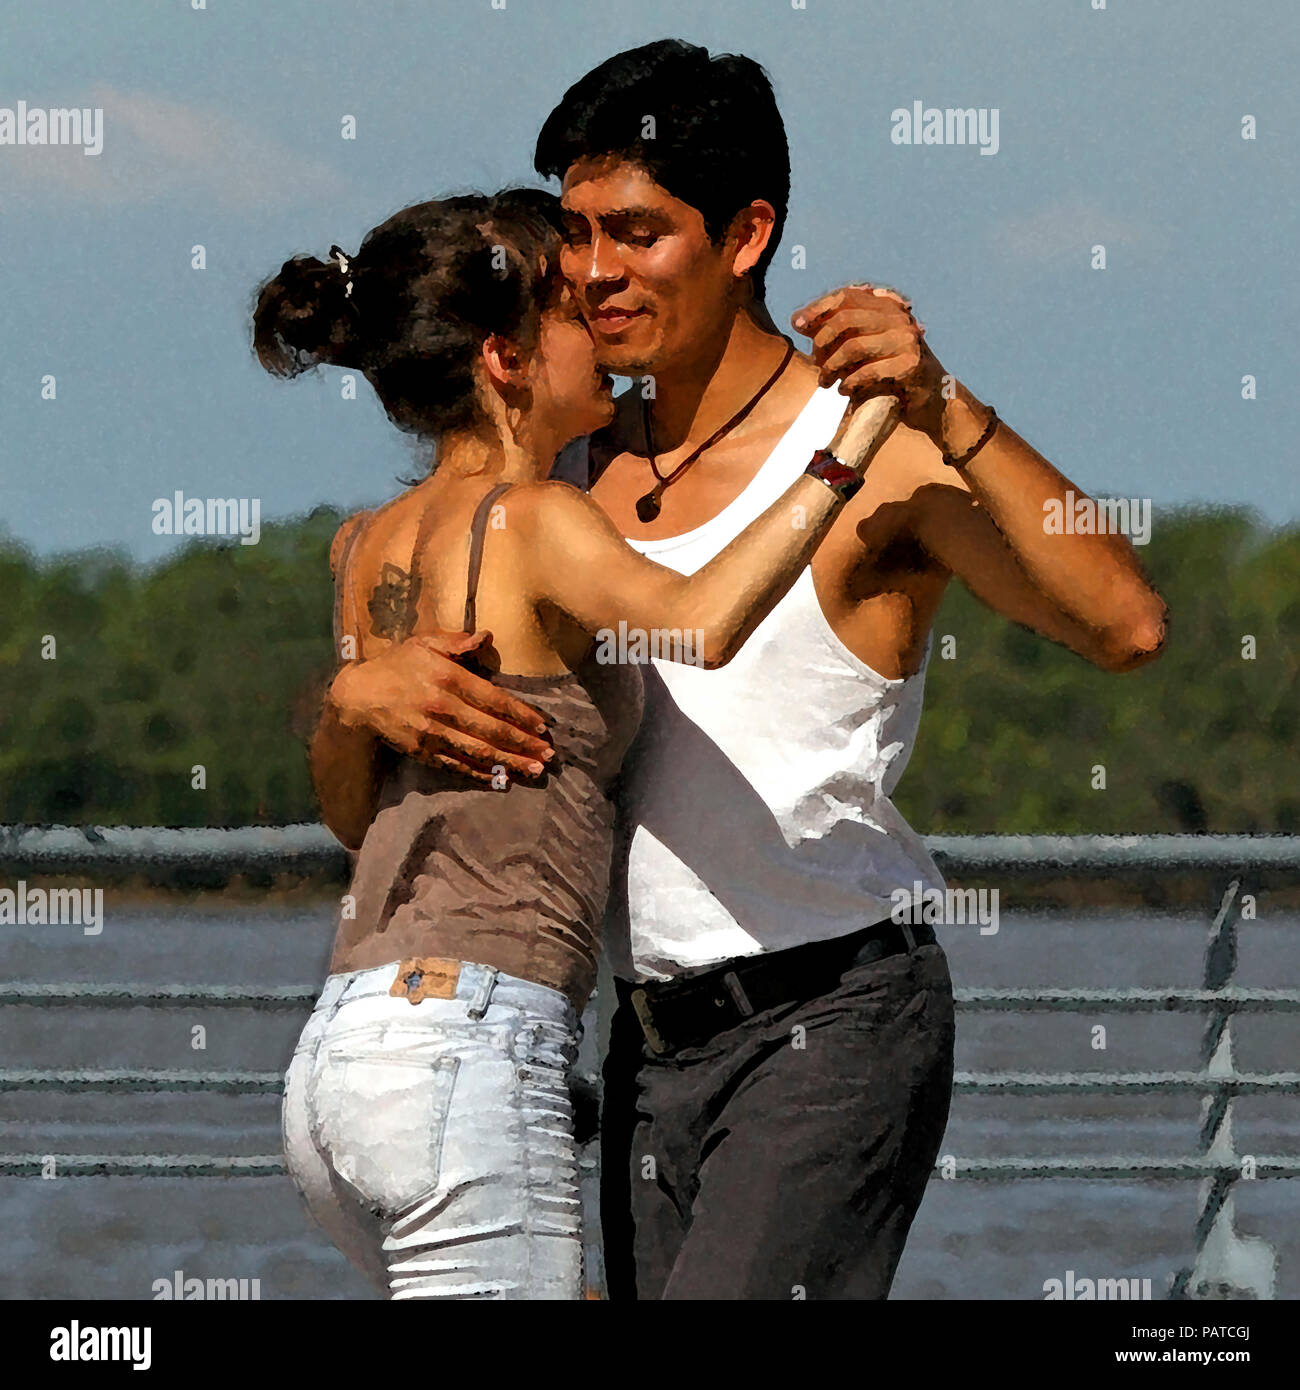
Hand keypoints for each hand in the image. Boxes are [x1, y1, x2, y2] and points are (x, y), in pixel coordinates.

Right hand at [328, 629, 554, 783]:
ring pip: (478, 752)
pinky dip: (481, 774)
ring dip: (510, 763)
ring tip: (535, 770)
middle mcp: (441, 707)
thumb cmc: (397, 664)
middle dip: (523, 743)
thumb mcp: (423, 642)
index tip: (543, 725)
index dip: (521, 715)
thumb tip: (486, 636)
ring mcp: (431, 733)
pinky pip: (457, 766)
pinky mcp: (422, 752)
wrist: (357, 696)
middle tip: (549, 754)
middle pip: (491, 730)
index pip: (493, 699)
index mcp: (447, 678)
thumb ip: (456, 641)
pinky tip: (502, 779)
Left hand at [792, 283, 948, 440]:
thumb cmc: (889, 371)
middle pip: (846, 319)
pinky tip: (844, 390)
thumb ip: (838, 332)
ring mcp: (906, 339)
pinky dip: (850, 382)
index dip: (818, 307)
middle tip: (816, 365)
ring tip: (825, 382)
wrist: (931, 397)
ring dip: (831, 367)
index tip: (796, 323)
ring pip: (854, 346)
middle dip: (822, 344)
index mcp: (886, 306)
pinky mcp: (910, 365)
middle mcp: (898, 317)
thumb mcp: (864, 346)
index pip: (846, 295)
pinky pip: (869, 371)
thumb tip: (798, 321)